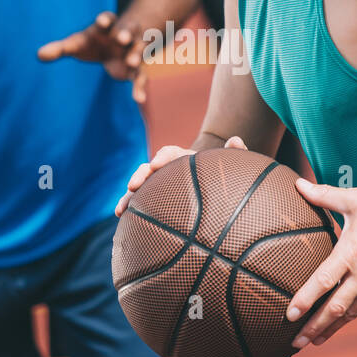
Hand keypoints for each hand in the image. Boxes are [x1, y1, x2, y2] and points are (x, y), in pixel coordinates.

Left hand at [38, 11, 148, 103]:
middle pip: (128, 30)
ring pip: (137, 50)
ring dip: (135, 55)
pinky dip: (139, 87)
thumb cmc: (92, 42)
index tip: (101, 21)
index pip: (107, 18)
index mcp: (107, 26)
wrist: (116, 46)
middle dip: (126, 33)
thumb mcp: (76, 44)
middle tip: (122, 38)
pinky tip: (138, 99)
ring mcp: (132, 50)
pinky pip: (139, 76)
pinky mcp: (135, 68)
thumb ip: (59, 48)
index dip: (105, 19)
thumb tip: (38, 55)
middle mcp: (123, 35)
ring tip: (131, 63)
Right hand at [115, 135, 247, 215]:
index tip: (157, 165)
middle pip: (150, 169)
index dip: (163, 157)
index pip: (171, 154)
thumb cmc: (223, 175)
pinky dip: (128, 206)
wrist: (216, 186)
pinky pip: (139, 202)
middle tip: (134, 185)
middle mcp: (168, 170)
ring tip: (121, 209)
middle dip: (140, 175)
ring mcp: (159, 185)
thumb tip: (236, 140)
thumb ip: (235, 153)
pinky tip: (120, 216)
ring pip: (140, 187)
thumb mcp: (230, 165)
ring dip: (128, 195)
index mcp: (184, 159)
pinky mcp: (154, 199)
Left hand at [286, 180, 356, 347]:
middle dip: (314, 327)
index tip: (289, 315)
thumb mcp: (356, 199)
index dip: (305, 299)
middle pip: (335, 308)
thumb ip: (324, 195)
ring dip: (330, 329)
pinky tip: (337, 323)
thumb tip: (298, 183)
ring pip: (350, 313)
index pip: (323, 281)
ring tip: (313, 342)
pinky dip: (348, 317)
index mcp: (352, 252)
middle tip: (296, 342)